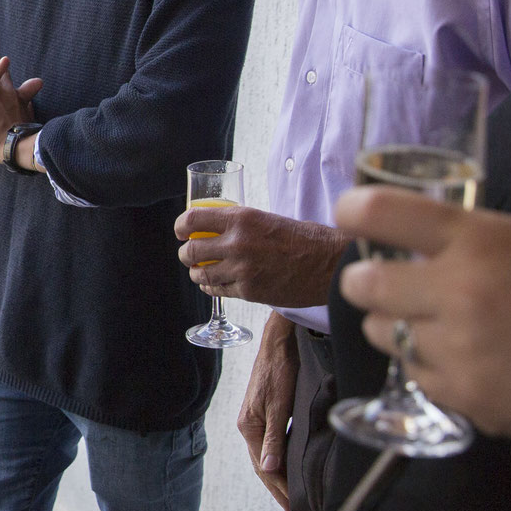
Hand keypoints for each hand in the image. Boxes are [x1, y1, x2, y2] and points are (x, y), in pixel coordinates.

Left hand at [174, 205, 348, 308]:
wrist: (329, 264)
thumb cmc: (303, 238)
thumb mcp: (267, 218)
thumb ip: (239, 223)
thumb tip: (215, 226)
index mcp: (240, 218)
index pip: (193, 219)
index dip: (181, 226)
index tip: (181, 231)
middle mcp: (236, 243)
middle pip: (190, 251)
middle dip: (186, 254)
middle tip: (190, 254)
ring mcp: (241, 270)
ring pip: (200, 274)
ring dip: (197, 273)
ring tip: (201, 271)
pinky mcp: (249, 292)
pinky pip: (217, 290)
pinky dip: (211, 287)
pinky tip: (214, 284)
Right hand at [236, 310, 296, 510]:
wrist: (280, 341)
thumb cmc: (279, 369)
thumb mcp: (280, 406)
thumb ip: (274, 438)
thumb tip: (269, 469)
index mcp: (248, 426)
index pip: (263, 469)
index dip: (279, 490)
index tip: (293, 509)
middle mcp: (249, 425)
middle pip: (262, 466)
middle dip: (277, 488)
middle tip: (294, 510)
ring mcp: (256, 419)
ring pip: (266, 456)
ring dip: (278, 476)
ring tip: (291, 495)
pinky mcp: (265, 412)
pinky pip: (270, 444)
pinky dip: (278, 460)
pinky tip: (288, 465)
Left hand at [335, 186, 510, 447]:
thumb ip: (465, 238)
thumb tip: (402, 236)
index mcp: (481, 241)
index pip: (379, 213)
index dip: (353, 211)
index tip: (352, 215)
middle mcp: (461, 293)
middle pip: (361, 284)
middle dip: (370, 282)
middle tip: (390, 283)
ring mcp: (461, 351)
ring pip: (381, 333)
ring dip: (396, 326)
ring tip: (441, 323)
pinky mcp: (466, 398)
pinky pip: (414, 374)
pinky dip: (429, 366)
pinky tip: (469, 357)